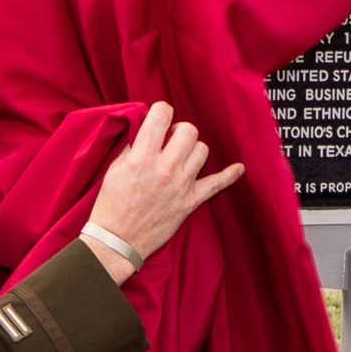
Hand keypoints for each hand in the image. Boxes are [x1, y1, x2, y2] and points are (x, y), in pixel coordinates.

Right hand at [82, 102, 245, 279]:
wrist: (118, 240)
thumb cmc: (112, 205)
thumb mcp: (114, 169)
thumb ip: (132, 146)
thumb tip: (146, 127)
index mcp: (141, 158)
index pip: (161, 117)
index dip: (161, 111)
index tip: (160, 116)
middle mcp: (164, 169)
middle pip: (188, 131)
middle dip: (179, 131)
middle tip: (170, 140)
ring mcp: (181, 185)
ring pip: (202, 150)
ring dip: (192, 150)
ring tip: (181, 157)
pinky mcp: (191, 201)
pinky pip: (218, 184)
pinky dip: (230, 175)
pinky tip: (238, 169)